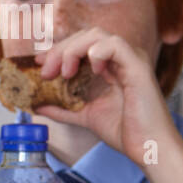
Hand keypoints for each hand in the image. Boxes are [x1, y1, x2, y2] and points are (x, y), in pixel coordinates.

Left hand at [33, 27, 178, 164]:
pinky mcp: (138, 67)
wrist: (146, 148)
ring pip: (98, 35)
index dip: (57, 49)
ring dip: (73, 50)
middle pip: (85, 36)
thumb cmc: (124, 130)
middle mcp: (120, 59)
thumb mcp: (84, 116)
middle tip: (46, 72)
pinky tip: (91, 69)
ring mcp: (130, 60)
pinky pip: (116, 45)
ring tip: (64, 73)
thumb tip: (35, 106)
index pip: (80, 44)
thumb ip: (61, 109)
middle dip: (60, 50)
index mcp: (109, 66)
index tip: (38, 63)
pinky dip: (97, 52)